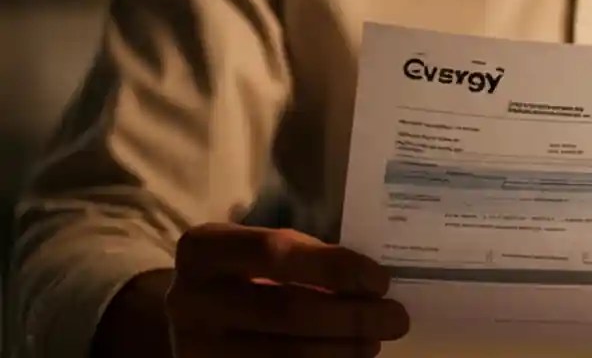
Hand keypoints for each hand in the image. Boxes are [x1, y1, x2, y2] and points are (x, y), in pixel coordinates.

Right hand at [164, 224, 410, 356]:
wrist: (193, 319)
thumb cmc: (243, 275)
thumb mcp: (258, 253)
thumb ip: (305, 259)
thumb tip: (373, 284)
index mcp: (204, 249)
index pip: (277, 253)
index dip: (333, 267)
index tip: (380, 280)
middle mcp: (189, 299)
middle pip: (285, 311)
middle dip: (351, 316)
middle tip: (396, 318)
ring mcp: (194, 348)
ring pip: (283, 355)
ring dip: (342, 350)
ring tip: (376, 342)